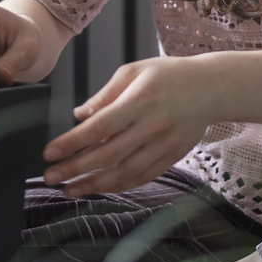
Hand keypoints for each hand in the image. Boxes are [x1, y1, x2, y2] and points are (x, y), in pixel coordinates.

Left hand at [42, 57, 218, 196]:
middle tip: (50, 177)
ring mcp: (164, 144)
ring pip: (124, 172)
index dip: (72, 143)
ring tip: (69, 190)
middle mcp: (152, 125)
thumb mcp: (134, 71)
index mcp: (140, 100)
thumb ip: (105, 94)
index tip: (49, 153)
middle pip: (108, 154)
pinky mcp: (172, 156)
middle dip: (75, 169)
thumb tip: (79, 115)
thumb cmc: (169, 75)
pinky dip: (119, 186)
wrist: (212, 88)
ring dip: (93, 184)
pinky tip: (99, 188)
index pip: (99, 127)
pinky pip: (142, 176)